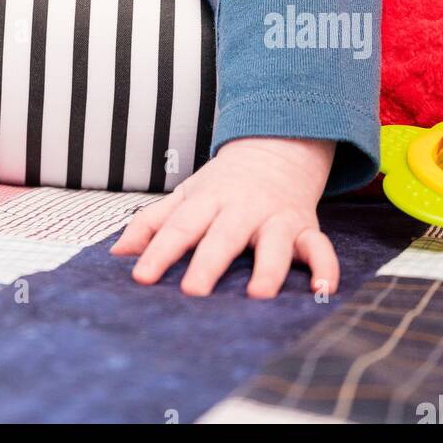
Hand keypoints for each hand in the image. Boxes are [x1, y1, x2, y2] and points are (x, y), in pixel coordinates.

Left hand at [110, 137, 338, 298]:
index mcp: (207, 201)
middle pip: (223, 236)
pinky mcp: (305, 227)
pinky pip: (319, 247)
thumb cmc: (222, 183)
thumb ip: (152, 223)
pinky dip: (325, 267)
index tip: (140, 277)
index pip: (179, 227)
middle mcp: (242, 208)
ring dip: (267, 268)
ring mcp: (276, 218)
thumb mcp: (185, 195)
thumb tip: (117, 254)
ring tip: (258, 295)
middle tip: (192, 292)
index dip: (158, 252)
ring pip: (273, 243)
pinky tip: (323, 289)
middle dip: (208, 263)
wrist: (276, 147)